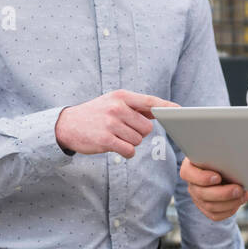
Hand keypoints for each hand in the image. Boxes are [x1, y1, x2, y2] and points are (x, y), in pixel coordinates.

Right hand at [54, 90, 177, 156]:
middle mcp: (117, 108)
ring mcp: (111, 123)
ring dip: (130, 142)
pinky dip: (125, 152)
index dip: (166, 106)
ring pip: (138, 140)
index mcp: (121, 96)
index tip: (180, 110)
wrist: (67, 125)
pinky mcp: (106, 140)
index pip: (149, 101)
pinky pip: (129, 150)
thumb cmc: (94, 114)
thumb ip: (135, 107)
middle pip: (147, 127)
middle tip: (123, 130)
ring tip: (115, 136)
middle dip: (139, 133)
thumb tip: (160, 110)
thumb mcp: (112, 103)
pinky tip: (114, 146)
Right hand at [179, 157, 247, 221]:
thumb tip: (235, 157)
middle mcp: (192, 185)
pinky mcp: (206, 209)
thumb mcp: (218, 153)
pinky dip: (229, 210)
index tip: (218, 177)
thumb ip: (220, 155)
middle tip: (238, 189)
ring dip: (229, 202)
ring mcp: (198, 199)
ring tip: (243, 195)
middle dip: (223, 193)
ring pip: (210, 206)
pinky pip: (216, 215)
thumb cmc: (221, 158)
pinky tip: (239, 201)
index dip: (202, 178)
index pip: (188, 174)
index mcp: (189, 168)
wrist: (226, 169)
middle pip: (202, 193)